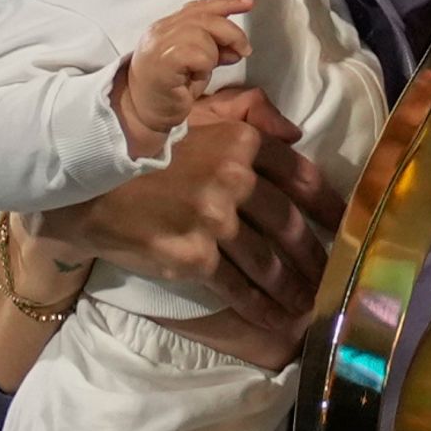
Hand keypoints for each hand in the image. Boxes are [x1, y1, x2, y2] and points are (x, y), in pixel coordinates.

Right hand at [37, 86, 345, 330]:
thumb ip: (248, 111)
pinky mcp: (192, 256)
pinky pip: (237, 286)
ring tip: (309, 305)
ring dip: (293, 288)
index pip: (301, 177)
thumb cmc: (143, 143)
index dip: (329, 206)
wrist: (85, 182)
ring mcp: (214, 220)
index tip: (346, 227)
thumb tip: (295, 132)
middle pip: (290, 225)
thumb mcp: (195, 110)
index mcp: (240, 141)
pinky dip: (261, 306)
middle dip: (314, 257)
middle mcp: (233, 179)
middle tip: (332, 277)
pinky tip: (276, 319)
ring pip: (268, 261)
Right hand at [117, 0, 253, 151]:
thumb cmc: (167, 92)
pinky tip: (195, 75)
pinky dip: (204, 64)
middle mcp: (161, 30)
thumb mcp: (197, 66)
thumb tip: (239, 47)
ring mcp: (159, 43)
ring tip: (205, 70)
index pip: (199, 7)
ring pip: (202, 33)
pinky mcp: (162, 60)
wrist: (140, 114)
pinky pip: (196, 53)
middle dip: (231, 32)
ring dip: (213, 53)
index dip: (226, 3)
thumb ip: (214, 50)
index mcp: (167, 26)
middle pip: (205, 17)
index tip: (248, 3)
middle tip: (243, 50)